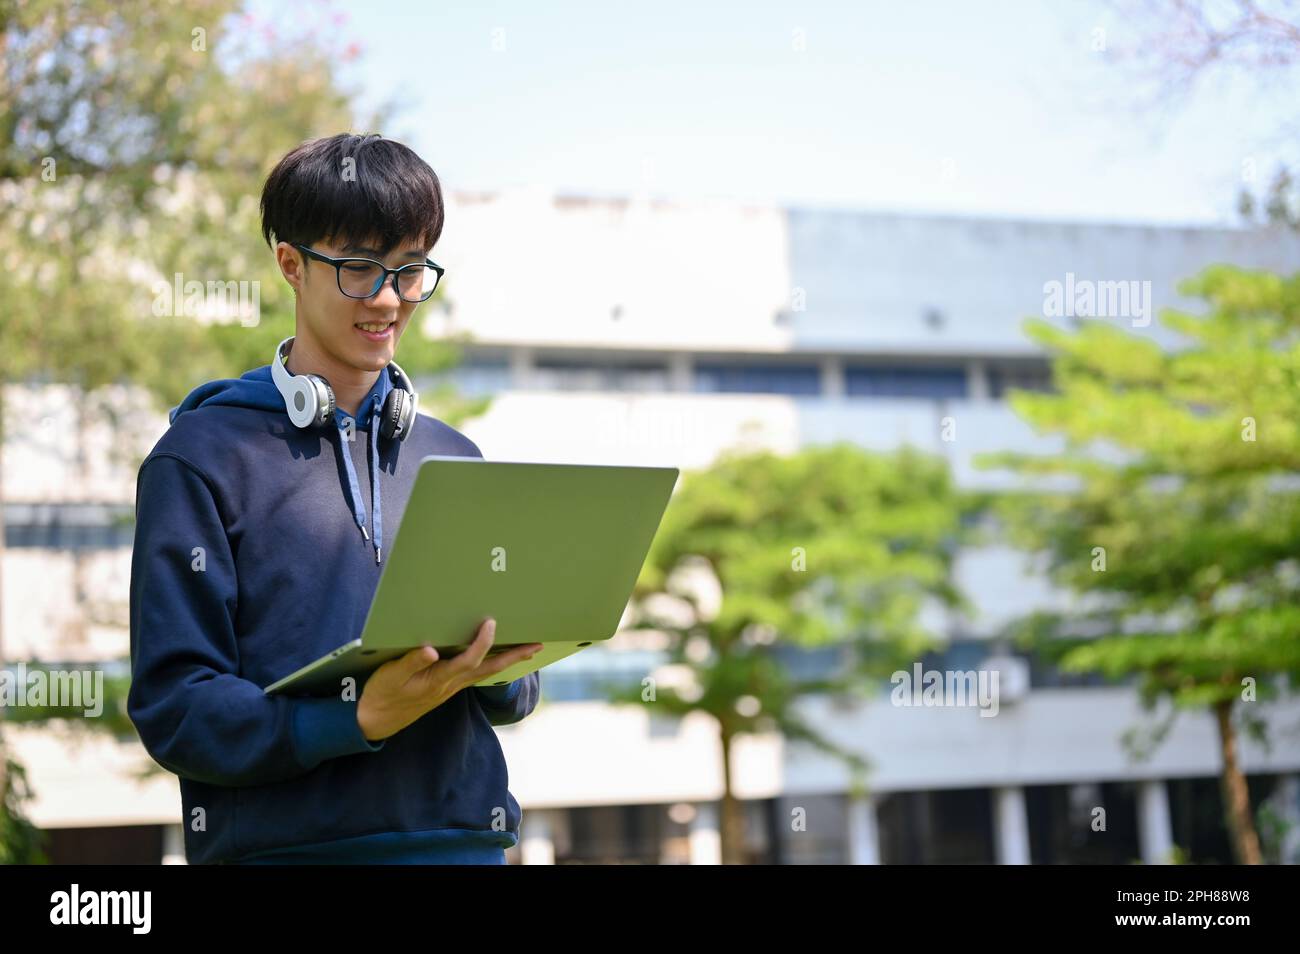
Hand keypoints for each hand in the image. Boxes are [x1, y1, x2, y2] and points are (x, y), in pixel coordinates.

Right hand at [356, 618, 540, 741]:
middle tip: (536, 645)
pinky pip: (477, 675)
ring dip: (508, 661)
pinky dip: (493, 665)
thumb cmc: (382, 693)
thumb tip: (430, 650)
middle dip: (513, 656)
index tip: (491, 623)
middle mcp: (451, 685)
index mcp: (439, 679)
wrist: (376, 719)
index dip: (482, 642)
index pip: (469, 660)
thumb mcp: (390, 675)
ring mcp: (452, 688)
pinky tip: (499, 658)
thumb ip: (411, 662)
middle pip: (489, 669)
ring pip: (486, 673)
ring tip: (527, 650)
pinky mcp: (448, 688)